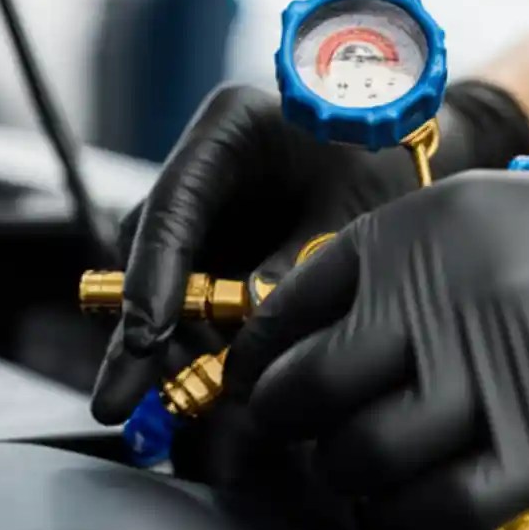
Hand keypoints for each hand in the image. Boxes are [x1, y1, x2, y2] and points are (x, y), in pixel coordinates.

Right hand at [90, 81, 528, 423]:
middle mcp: (201, 173)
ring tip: (191, 399)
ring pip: (165, 287)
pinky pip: (194, 306)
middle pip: (150, 254)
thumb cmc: (390, 165)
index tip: (147, 336)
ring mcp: (204, 216)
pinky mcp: (216, 252)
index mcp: (228, 129)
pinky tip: (214, 388)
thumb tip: (251, 325)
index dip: (152, 276)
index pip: (173, 206)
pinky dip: (204, 347)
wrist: (412, 161)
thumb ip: (298, 263)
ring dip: (174, 347)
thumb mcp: (353, 211)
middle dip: (140, 331)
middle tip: (116, 399)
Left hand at [225, 154, 528, 529]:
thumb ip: (404, 268)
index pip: (287, 307)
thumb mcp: (488, 214)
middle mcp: (437, 298)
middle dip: (284, 425)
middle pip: (304, 388)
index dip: (258, 358)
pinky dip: (407, 515)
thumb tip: (321, 332)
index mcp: (415, 233)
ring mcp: (489, 374)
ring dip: (347, 476)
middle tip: (296, 438)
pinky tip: (416, 502)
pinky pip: (433, 505)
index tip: (257, 386)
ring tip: (363, 472)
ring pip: (358, 456)